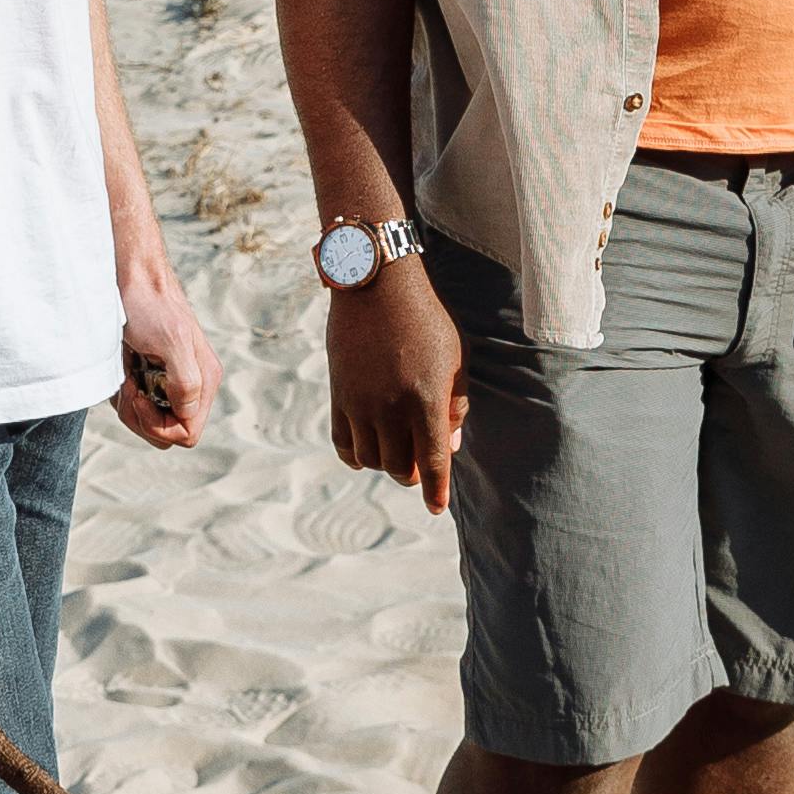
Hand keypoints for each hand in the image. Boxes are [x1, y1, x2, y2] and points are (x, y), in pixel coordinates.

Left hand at [113, 269, 219, 450]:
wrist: (130, 275)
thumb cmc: (147, 304)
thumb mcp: (171, 342)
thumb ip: (187, 382)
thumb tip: (186, 412)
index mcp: (205, 380)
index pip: (188, 433)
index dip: (159, 425)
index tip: (139, 395)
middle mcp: (194, 385)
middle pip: (168, 433)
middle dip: (141, 418)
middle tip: (128, 386)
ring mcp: (173, 382)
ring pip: (152, 422)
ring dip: (131, 406)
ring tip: (124, 375)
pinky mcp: (154, 377)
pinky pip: (140, 405)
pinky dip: (126, 395)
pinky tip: (122, 370)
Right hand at [324, 249, 464, 511]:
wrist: (375, 285)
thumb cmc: (427, 318)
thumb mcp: (455, 359)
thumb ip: (455, 406)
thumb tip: (449, 447)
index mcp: (426, 399)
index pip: (431, 461)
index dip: (435, 490)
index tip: (436, 508)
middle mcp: (391, 407)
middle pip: (399, 466)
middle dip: (412, 473)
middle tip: (419, 464)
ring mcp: (360, 403)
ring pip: (371, 459)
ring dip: (387, 464)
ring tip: (397, 453)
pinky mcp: (338, 395)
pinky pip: (344, 443)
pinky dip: (356, 456)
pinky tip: (367, 453)